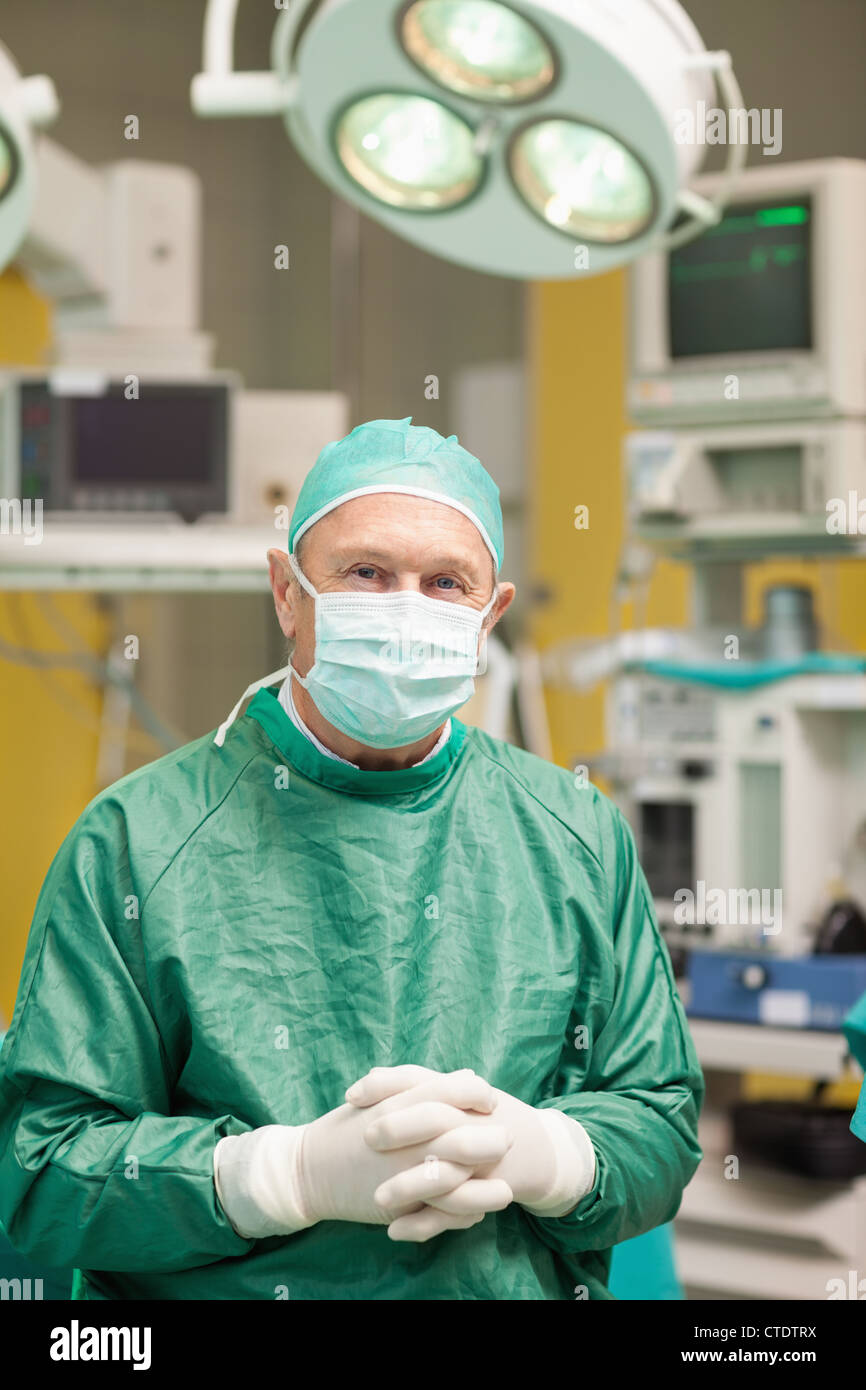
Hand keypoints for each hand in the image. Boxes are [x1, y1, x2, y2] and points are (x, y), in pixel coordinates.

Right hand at [214, 1068, 513, 1241]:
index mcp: (396, 1103)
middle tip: (509, 1140)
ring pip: (450, 1178)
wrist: (306, 1170)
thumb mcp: (382, 1097)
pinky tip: (478, 1215)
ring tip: (507, 1190)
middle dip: (486, 1139)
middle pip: (455, 1133)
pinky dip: (459, 1214)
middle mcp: (401, 1135)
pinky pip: (434, 1210)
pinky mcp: (393, 1201)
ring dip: (481, 1186)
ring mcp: (398, 1170)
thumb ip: (424, 1086)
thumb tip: (469, 1076)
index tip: (490, 1097)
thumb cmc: (346, 1128)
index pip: (445, 1090)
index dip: (473, 1093)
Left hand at [347, 1064, 596, 1217]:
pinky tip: (394, 1230)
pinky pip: (457, 1211)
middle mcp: (474, 1119)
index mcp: (461, 1092)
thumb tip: (371, 1076)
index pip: (421, 1077)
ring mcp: (485, 1156)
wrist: (540, 1149)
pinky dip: (424, 1224)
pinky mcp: (491, 1190)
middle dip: (401, 1126)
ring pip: (447, 1171)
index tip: (351, 1095)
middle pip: (437, 1115)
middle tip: (367, 1138)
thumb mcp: (457, 1095)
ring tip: (377, 1200)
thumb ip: (418, 1085)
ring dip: (410, 1187)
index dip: (386, 1084)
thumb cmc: (485, 1118)